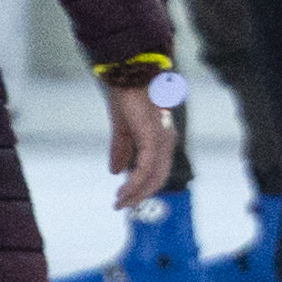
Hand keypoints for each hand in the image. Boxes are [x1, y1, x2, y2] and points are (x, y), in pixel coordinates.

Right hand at [107, 80, 181, 209]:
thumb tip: (115, 172)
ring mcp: (161, 140)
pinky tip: (123, 192)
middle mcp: (166, 140)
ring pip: (153, 177)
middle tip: (121, 206)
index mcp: (161, 138)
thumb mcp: (121, 128)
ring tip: (119, 203)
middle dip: (140, 195)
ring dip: (136, 193)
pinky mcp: (153, 138)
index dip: (142, 187)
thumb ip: (120, 149)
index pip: (157, 170)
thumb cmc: (127, 97)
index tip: (124, 199)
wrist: (127, 75)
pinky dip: (134, 183)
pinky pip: (145, 168)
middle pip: (158, 178)